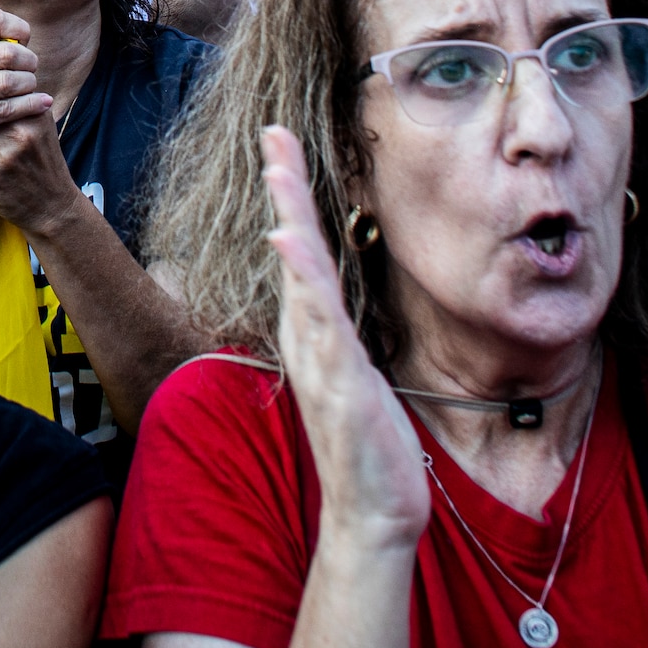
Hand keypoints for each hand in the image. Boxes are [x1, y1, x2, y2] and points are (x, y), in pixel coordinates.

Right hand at [0, 9, 49, 190]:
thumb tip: (16, 38)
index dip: (16, 28)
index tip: (24, 42)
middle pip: (5, 52)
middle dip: (28, 61)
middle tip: (31, 70)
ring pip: (8, 81)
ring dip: (29, 84)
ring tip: (32, 89)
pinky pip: (6, 109)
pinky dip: (30, 105)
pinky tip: (41, 104)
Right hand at [261, 127, 430, 547]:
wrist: (373, 513)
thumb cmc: (369, 447)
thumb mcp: (358, 376)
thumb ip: (341, 336)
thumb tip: (333, 302)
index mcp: (317, 333)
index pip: (302, 253)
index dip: (293, 200)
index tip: (284, 148)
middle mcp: (311, 339)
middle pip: (294, 250)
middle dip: (285, 190)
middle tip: (275, 134)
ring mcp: (321, 361)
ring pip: (302, 279)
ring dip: (291, 222)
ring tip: (281, 174)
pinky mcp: (339, 386)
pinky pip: (321, 327)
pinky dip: (305, 285)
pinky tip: (293, 248)